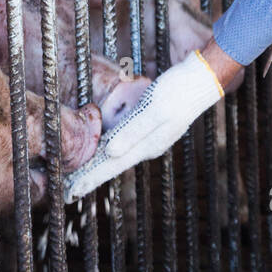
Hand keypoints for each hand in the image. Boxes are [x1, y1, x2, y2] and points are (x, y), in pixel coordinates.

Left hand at [63, 49, 226, 202]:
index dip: (91, 178)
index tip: (71, 191)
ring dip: (99, 165)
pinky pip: (125, 142)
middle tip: (69, 189)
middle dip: (91, 176)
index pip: (112, 166)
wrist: (202, 79)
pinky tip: (103, 149)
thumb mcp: (155, 110)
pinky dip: (110, 149)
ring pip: (119, 155)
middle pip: (113, 164)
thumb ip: (133, 132)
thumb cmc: (179, 92)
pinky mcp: (151, 125)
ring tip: (81, 174)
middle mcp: (147, 146)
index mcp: (147, 145)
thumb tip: (110, 152)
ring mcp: (150, 137)